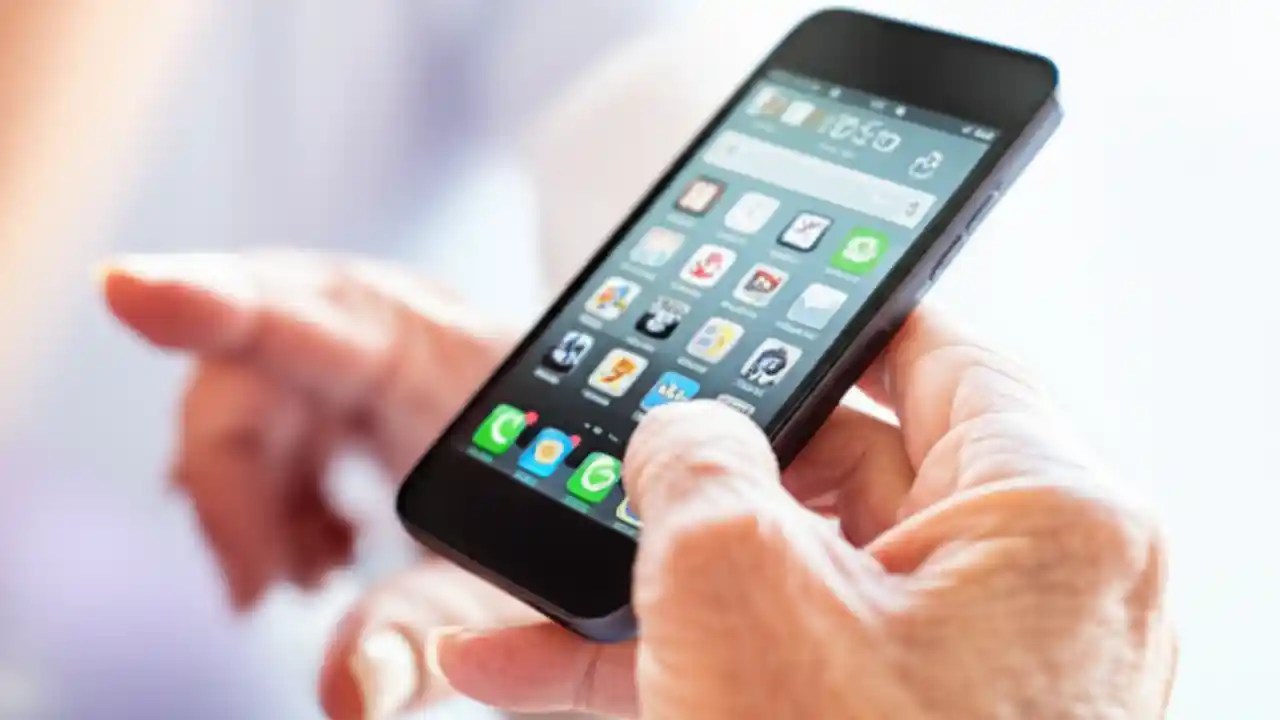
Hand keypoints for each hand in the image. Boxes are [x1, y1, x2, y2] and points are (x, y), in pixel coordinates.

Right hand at [102, 253, 539, 716]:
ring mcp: (372, 356)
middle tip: (260, 589)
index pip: (312, 316)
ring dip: (256, 504)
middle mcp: (398, 336)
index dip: (214, 301)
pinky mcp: (357, 385)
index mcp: (442, 356)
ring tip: (315, 575)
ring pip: (254, 408)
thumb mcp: (508, 585)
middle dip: (232, 484)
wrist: (610, 487)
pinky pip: (276, 428)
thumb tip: (346, 690)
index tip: (130, 289)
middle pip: (255, 374)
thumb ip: (426, 630)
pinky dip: (277, 501)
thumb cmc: (574, 512)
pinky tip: (325, 550)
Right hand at [355, 312, 1174, 717]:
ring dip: (656, 574)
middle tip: (617, 447)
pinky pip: (775, 663)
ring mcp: (957, 676)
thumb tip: (681, 432)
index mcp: (1047, 518)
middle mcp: (1023, 592)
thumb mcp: (733, 581)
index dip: (822, 318)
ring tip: (540, 562)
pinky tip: (542, 661)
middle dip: (704, 468)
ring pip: (787, 579)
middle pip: (844, 469)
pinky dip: (670, 657)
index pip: (933, 351)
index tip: (746, 297)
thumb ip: (694, 459)